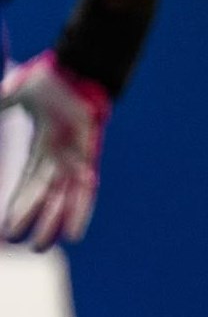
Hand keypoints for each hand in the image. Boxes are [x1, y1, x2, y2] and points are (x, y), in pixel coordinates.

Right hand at [0, 52, 111, 250]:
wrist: (76, 67)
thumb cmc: (49, 80)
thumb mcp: (13, 93)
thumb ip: (0, 102)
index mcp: (44, 147)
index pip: (29, 184)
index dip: (21, 207)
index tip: (9, 229)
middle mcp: (61, 157)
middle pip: (48, 197)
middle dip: (39, 222)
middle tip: (31, 249)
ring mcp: (76, 156)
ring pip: (65, 197)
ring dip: (56, 222)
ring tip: (46, 247)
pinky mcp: (89, 153)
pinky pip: (85, 188)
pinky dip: (80, 210)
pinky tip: (74, 233)